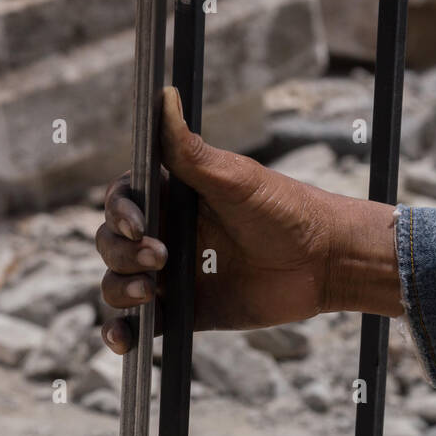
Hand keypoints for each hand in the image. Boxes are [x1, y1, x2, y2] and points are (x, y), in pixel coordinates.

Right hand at [95, 86, 401, 353]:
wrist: (323, 262)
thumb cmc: (285, 210)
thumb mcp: (234, 179)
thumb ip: (190, 149)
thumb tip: (164, 95)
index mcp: (172, 196)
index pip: (122, 200)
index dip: (119, 212)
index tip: (136, 223)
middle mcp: (166, 233)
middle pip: (112, 244)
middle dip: (122, 253)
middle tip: (160, 258)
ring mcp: (172, 276)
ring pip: (118, 283)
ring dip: (120, 290)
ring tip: (150, 293)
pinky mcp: (184, 312)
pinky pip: (142, 325)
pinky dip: (123, 332)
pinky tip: (123, 340)